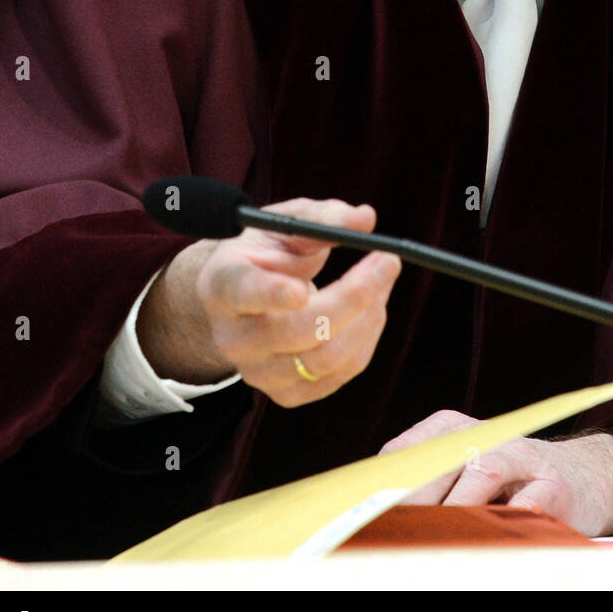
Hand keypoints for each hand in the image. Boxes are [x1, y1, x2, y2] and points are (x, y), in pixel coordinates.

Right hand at [137, 196, 401, 405]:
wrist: (247, 299)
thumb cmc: (268, 253)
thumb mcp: (286, 224)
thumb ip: (322, 218)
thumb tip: (364, 218)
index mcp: (224, 284)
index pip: (244, 292)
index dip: (272, 294)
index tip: (303, 289)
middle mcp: (234, 336)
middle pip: (298, 330)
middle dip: (354, 295)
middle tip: (388, 260)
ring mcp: (259, 372)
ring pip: (327, 357)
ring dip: (369, 314)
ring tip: (381, 278)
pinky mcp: (288, 393)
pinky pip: (342, 372)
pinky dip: (367, 336)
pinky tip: (370, 308)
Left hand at [378, 411, 612, 537]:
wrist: (588, 475)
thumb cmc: (509, 481)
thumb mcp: (460, 467)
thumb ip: (419, 483)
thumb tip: (365, 516)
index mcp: (450, 428)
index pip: (403, 454)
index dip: (380, 490)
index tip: (360, 523)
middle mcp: (485, 435)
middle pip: (436, 463)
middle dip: (411, 503)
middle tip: (390, 536)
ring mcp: (521, 458)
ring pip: (479, 475)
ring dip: (455, 511)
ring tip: (434, 541)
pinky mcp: (554, 487)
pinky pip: (523, 506)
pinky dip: (503, 523)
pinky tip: (485, 542)